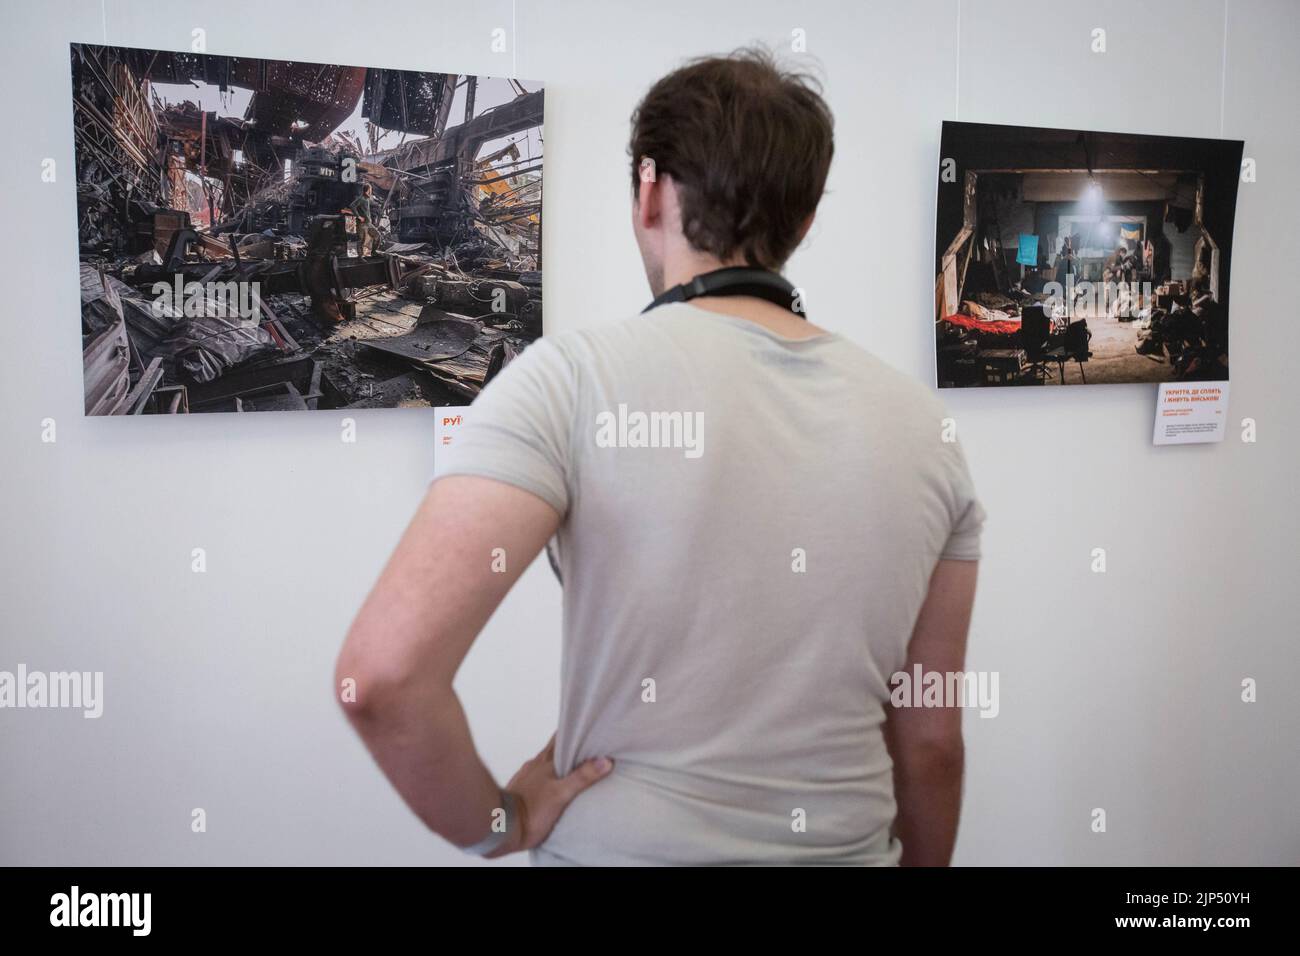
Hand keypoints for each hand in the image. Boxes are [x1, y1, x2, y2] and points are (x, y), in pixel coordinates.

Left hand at [488, 735, 612, 856]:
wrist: (501, 827)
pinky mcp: (520, 789)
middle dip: (568, 745)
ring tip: (573, 764)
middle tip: (584, 743)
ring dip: (558, 761)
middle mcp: (535, 764)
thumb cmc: (532, 811)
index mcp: (546, 762)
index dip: (575, 732)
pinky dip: (548, 775)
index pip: (562, 738)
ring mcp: (526, 776)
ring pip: (545, 762)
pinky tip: (552, 783)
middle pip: (553, 748)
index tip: (588, 726)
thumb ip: (582, 777)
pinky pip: (537, 776)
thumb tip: (605, 760)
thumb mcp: (561, 794)